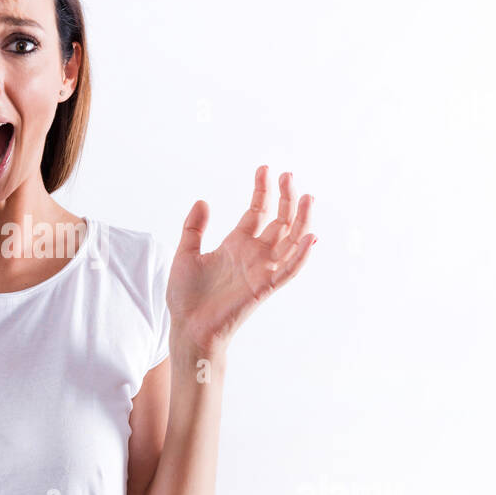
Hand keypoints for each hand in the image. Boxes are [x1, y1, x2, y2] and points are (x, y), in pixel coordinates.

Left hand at [166, 167, 315, 355]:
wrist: (187, 326)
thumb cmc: (185, 296)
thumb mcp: (185, 253)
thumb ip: (193, 227)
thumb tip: (203, 201)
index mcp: (236, 244)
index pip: (257, 211)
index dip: (263, 190)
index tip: (265, 168)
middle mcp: (253, 254)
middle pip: (279, 221)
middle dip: (285, 198)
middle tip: (288, 175)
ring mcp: (261, 270)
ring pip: (290, 241)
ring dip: (300, 220)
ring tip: (307, 196)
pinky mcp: (264, 287)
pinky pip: (288, 270)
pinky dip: (301, 255)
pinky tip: (310, 237)